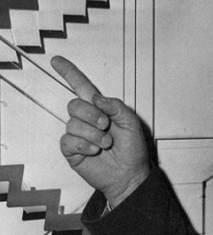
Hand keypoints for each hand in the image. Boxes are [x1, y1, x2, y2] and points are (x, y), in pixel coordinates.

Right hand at [51, 56, 149, 206]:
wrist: (129, 174)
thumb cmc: (133, 149)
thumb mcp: (131, 122)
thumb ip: (115, 106)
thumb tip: (96, 99)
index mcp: (101, 108)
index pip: (82, 87)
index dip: (69, 73)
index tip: (57, 60)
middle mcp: (87, 119)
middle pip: (75, 104)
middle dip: (92, 114)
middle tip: (106, 126)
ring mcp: (78, 134)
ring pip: (73, 123)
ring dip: (93, 134)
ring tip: (106, 143)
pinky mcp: (72, 150)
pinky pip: (68, 140)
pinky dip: (84, 144)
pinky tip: (94, 151)